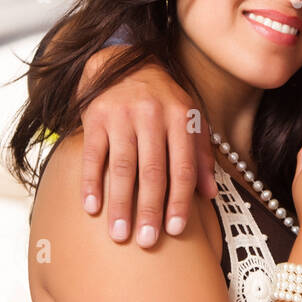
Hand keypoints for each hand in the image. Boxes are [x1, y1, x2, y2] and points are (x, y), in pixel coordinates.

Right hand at [79, 48, 216, 245]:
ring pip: (123, 167)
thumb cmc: (162, 98)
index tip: (175, 230)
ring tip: (119, 234)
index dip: (180, 201)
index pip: (183, 167)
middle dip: (150, 210)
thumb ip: (201, 154)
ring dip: (121, 204)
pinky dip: (92, 183)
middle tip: (147, 241)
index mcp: (181, 118)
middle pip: (153, 171)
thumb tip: (210, 194)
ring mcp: (122, 116)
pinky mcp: (96, 117)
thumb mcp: (189, 118)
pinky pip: (94, 155)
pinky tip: (91, 207)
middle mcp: (153, 116)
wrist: (123, 60)